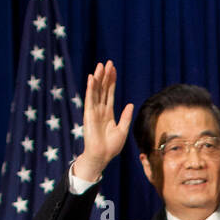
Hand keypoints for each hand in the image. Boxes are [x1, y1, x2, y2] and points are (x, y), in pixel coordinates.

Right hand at [73, 60, 133, 181]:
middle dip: (105, 76)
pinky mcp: (89, 114)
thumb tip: (130, 104)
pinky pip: (90, 99)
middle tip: (108, 62)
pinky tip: (91, 78)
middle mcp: (100, 110)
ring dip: (98, 78)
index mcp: (108, 113)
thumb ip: (126, 117)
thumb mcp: (123, 130)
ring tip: (100, 66)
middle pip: (103, 89)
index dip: (111, 81)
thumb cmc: (112, 147)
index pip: (110, 93)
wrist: (102, 156)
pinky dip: (91, 88)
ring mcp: (94, 111)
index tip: (113, 69)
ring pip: (96, 91)